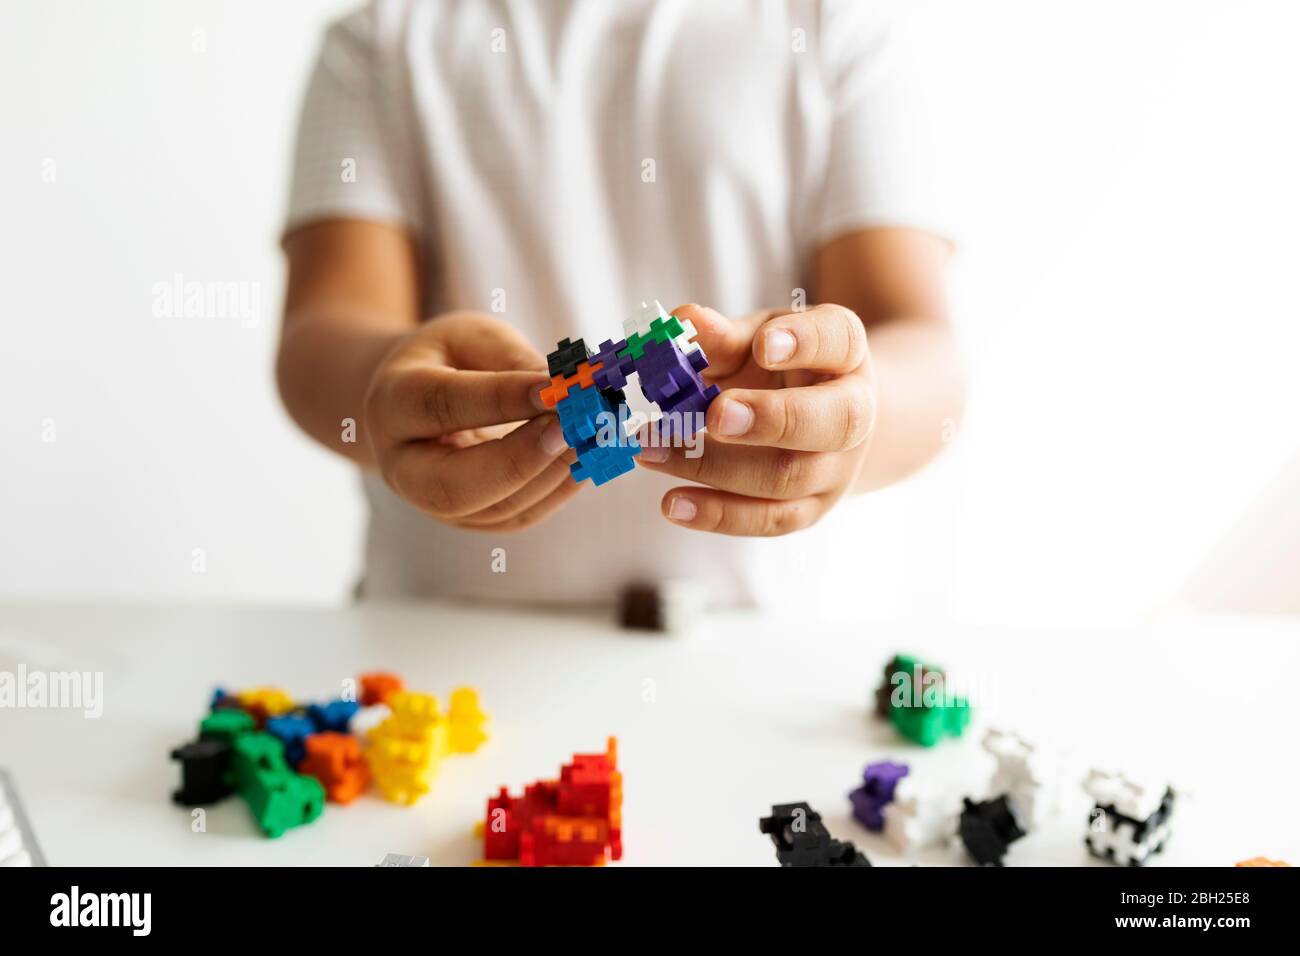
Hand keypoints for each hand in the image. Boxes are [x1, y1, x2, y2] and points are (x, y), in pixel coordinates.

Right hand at [363, 312, 580, 531]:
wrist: (420, 401)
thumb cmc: (450, 359)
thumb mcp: (472, 337)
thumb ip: (510, 358)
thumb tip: (562, 386)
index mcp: (391, 404)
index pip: (440, 406)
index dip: (500, 398)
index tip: (556, 388)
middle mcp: (403, 466)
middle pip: (452, 486)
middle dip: (520, 461)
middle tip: (573, 428)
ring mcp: (434, 503)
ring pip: (494, 509)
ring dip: (551, 474)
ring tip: (592, 435)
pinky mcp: (471, 520)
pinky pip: (518, 517)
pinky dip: (558, 488)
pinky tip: (586, 456)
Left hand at [635, 303, 875, 534]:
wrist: (815, 418)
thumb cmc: (779, 368)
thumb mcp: (754, 339)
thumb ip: (721, 336)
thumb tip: (684, 323)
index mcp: (845, 353)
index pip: (840, 340)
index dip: (805, 342)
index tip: (763, 344)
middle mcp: (854, 413)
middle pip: (835, 422)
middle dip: (773, 419)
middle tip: (715, 413)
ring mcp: (836, 468)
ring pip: (789, 477)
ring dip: (716, 467)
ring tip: (654, 450)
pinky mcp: (808, 509)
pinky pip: (769, 520)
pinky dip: (718, 515)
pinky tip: (672, 503)